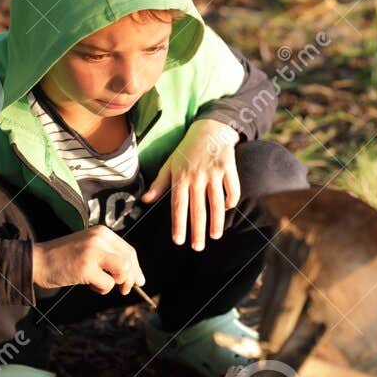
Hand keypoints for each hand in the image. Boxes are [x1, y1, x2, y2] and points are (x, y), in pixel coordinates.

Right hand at [32, 226, 145, 294]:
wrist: (37, 261)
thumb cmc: (64, 258)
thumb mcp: (89, 248)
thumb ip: (110, 256)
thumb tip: (136, 277)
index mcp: (102, 232)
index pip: (129, 251)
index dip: (136, 268)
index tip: (138, 280)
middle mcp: (99, 238)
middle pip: (129, 261)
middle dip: (130, 279)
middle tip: (125, 290)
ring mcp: (93, 252)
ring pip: (123, 271)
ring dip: (114, 283)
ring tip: (99, 282)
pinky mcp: (86, 267)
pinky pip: (108, 284)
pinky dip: (101, 289)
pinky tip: (88, 283)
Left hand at [140, 119, 239, 251]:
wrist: (210, 128)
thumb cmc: (187, 149)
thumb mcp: (170, 164)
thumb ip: (158, 184)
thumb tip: (144, 201)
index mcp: (180, 177)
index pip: (178, 205)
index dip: (178, 224)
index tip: (178, 241)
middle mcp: (197, 176)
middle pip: (197, 208)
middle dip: (197, 230)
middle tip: (198, 247)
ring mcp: (214, 172)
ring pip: (216, 202)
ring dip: (216, 221)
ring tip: (215, 236)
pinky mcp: (229, 168)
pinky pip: (232, 189)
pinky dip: (230, 201)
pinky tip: (227, 209)